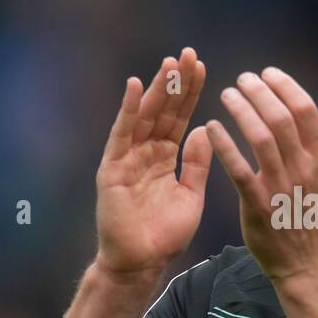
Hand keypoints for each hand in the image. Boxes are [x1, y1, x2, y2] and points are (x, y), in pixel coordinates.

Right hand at [94, 47, 211, 276]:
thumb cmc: (164, 234)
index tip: (203, 67)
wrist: (141, 263)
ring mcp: (127, 158)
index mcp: (165, 158)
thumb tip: (205, 132)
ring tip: (170, 63)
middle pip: (163, 111)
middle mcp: (145, 152)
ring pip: (144, 117)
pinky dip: (128, 110)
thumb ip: (197, 164)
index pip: (180, 118)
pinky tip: (135, 86)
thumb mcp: (191, 195)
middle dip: (176, 83)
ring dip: (156, 89)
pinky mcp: (112, 168)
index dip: (191, 94)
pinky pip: (121, 135)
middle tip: (189, 53)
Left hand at [206, 67, 317, 281]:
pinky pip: (240, 170)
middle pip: (281, 118)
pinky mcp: (259, 205)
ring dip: (242, 111)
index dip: (285, 86)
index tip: (267, 73)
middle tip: (242, 78)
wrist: (306, 264)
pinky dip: (225, 146)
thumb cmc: (315, 217)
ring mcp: (281, 187)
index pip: (305, 110)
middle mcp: (304, 169)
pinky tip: (211, 127)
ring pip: (261, 138)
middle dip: (260, 92)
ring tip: (227, 94)